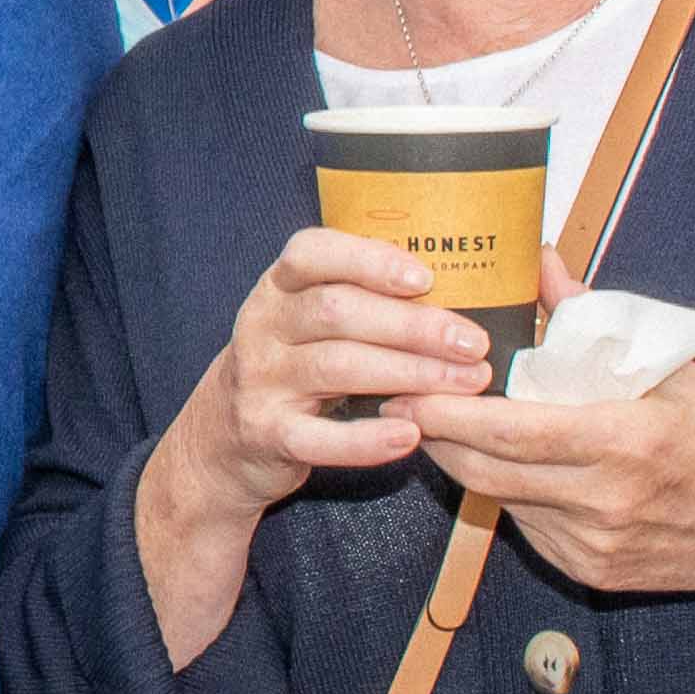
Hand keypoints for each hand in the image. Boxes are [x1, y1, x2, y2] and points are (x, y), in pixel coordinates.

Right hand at [155, 225, 494, 518]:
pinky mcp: (265, 433)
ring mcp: (260, 381)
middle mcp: (262, 326)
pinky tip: (409, 435)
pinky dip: (366, 440)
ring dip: (409, 373)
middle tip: (472, 343)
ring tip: (465, 383)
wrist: (223, 437)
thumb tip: (458, 293)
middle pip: (337, 311)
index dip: (369, 260)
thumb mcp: (307, 322)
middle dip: (413, 325)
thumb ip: (362, 300)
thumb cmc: (292, 367)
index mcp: (277, 288)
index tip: (425, 278)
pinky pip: (318, 438)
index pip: (311, 253)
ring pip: (336, 367)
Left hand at [410, 294, 694, 611]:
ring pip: (498, 499)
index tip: (407, 385)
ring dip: (466, 462)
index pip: (507, 430)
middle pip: (484, 470)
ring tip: (441, 423)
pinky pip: (528, 526)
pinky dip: (510, 492)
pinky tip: (509, 464)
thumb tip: (540, 263)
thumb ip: (595, 320)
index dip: (444, 412)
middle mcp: (604, 500)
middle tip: (402, 398)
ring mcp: (594, 543)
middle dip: (433, 435)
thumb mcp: (677, 370)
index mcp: (627, 440)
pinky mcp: (590, 571)